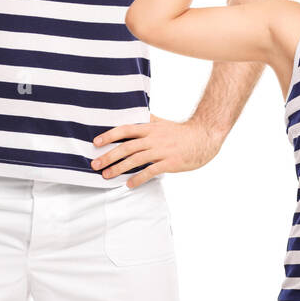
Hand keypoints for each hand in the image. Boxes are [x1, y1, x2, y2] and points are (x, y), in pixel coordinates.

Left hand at [89, 114, 220, 187]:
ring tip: (107, 175)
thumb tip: (136, 116)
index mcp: (150, 128)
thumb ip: (148, 120)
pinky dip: (139, 178)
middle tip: (95, 164)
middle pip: (126, 147)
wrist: (204, 137)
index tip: (96, 142)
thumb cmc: (182, 132)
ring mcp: (161, 151)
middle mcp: (153, 138)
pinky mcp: (169, 162)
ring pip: (135, 159)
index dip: (110, 135)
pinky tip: (129, 185)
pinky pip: (150, 171)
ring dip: (119, 168)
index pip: (126, 130)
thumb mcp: (163, 123)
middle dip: (109, 156)